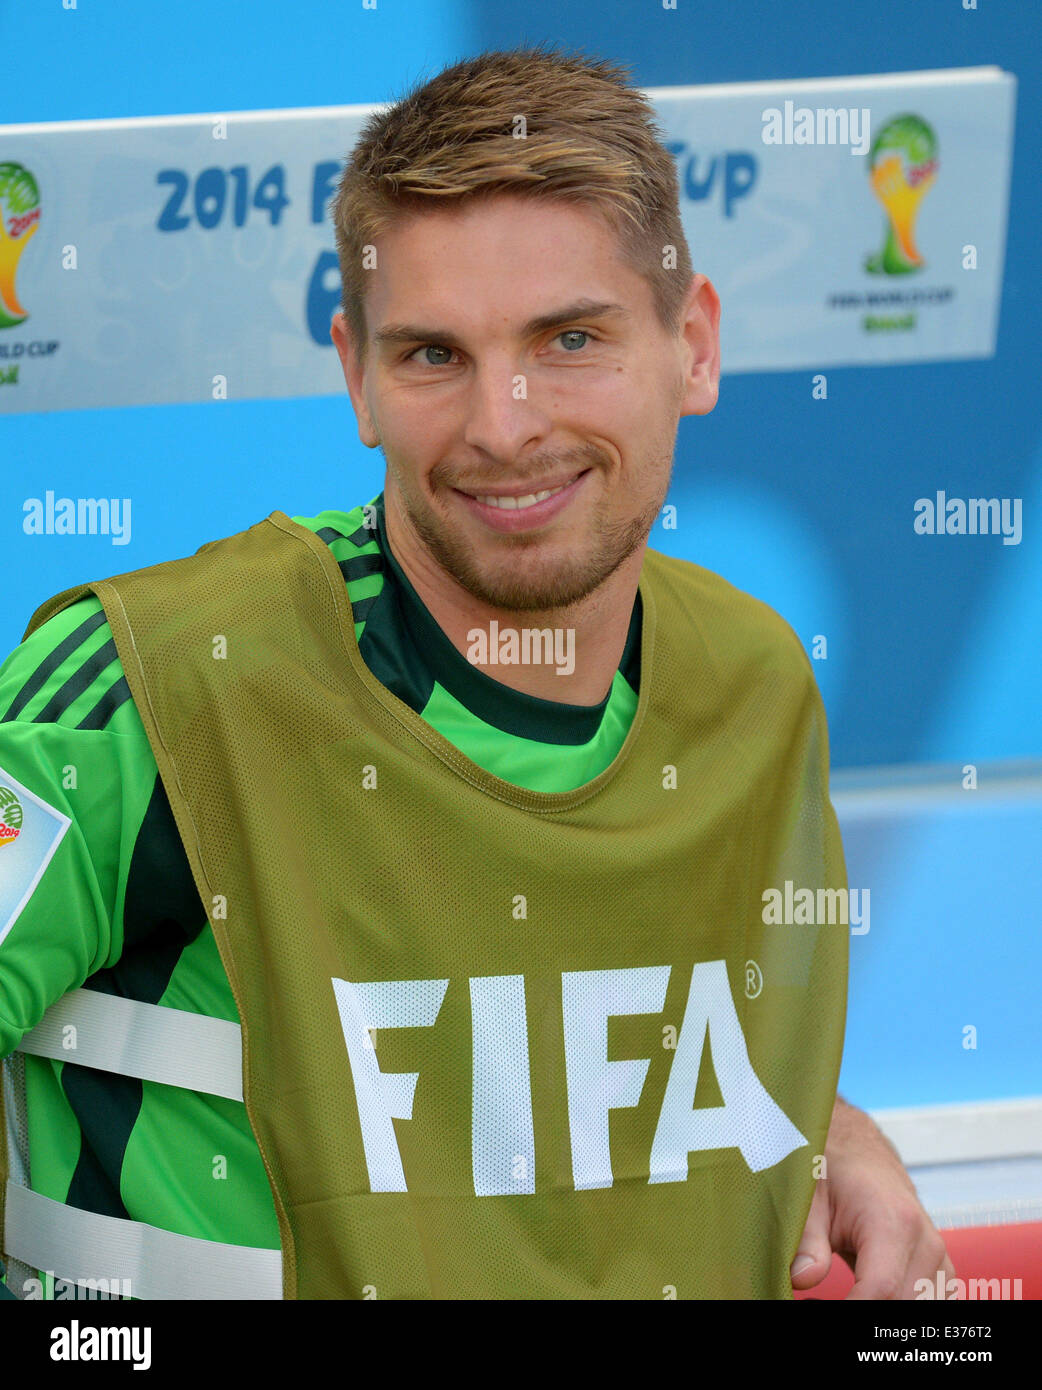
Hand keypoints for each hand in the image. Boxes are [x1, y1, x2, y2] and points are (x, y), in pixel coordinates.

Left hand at [790, 1094, 956, 1298]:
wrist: (860, 1154)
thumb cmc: (834, 1171)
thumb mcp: (809, 1196)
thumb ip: (807, 1239)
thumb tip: (803, 1278)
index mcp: (893, 1221)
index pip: (882, 1290)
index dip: (852, 1310)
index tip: (817, 1308)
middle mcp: (926, 1242)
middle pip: (903, 1305)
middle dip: (864, 1311)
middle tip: (822, 1301)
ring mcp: (938, 1259)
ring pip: (923, 1310)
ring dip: (886, 1314)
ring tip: (845, 1297)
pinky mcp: (939, 1271)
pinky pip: (931, 1304)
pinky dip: (903, 1306)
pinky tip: (868, 1299)